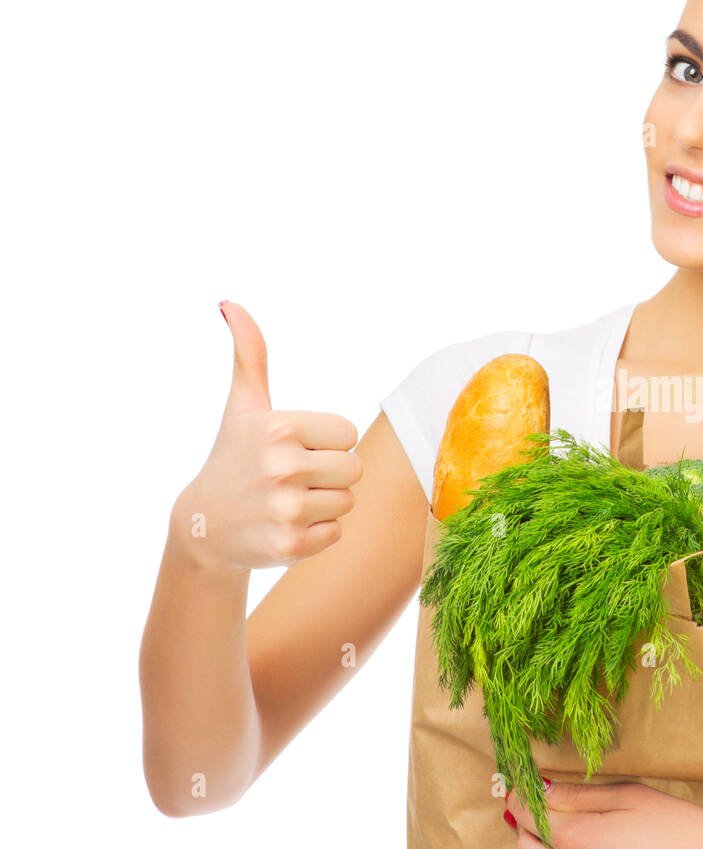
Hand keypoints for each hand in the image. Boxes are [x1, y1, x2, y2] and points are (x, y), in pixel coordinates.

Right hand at [170, 301, 362, 573]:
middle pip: (354, 469)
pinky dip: (317, 533)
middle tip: (292, 478)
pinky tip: (285, 526)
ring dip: (324, 503)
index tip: (293, 448)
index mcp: (280, 428)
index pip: (348, 434)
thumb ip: (249, 355)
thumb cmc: (233, 457)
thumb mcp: (243, 406)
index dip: (326, 442)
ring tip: (287, 500)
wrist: (203, 526)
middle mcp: (283, 467)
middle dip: (330, 474)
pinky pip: (336, 533)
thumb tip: (229, 303)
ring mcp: (286, 509)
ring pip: (348, 501)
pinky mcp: (291, 545)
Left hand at [504, 779, 702, 848]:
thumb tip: (541, 790)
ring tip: (601, 846)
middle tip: (558, 814)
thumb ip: (578, 794)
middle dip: (532, 829)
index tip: (529, 789)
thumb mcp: (630, 795)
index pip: (523, 814)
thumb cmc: (682, 828)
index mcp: (575, 837)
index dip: (523, 797)